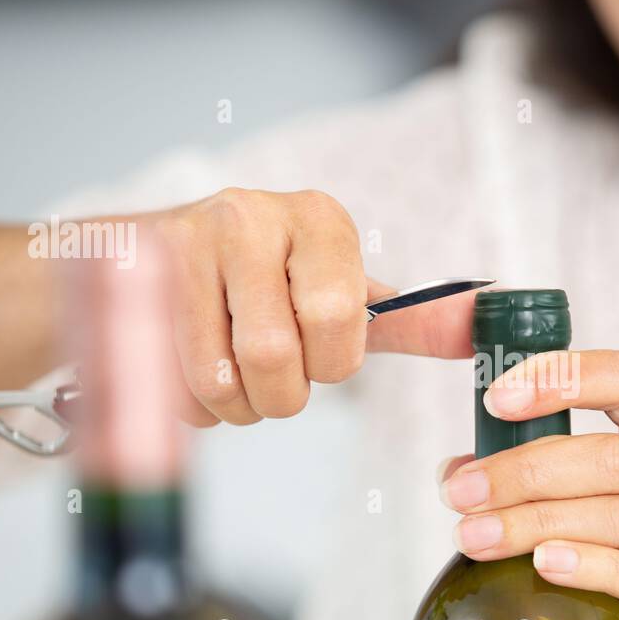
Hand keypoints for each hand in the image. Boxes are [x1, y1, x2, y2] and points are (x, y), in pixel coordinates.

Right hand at [146, 187, 474, 426]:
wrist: (136, 261)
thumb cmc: (259, 286)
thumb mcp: (336, 292)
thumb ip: (410, 318)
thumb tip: (487, 320)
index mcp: (320, 219)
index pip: (341, 320)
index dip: (331, 362)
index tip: (319, 351)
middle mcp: (253, 213)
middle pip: (277, 356)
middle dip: (281, 394)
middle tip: (275, 377)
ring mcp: (185, 238)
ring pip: (220, 379)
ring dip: (235, 406)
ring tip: (233, 373)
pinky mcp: (131, 278)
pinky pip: (172, 385)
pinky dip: (189, 405)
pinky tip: (188, 364)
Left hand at [438, 350, 618, 619]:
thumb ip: (557, 477)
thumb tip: (458, 473)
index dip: (562, 378)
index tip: (496, 398)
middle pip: (611, 457)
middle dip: (524, 470)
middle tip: (461, 492)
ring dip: (537, 523)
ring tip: (476, 536)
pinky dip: (590, 567)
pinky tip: (544, 565)